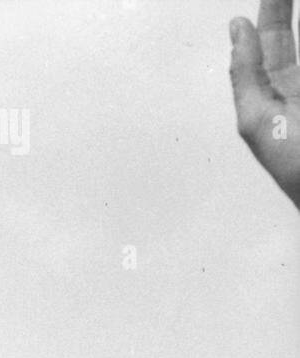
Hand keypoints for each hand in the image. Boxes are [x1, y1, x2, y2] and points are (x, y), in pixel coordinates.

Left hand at [230, 0, 299, 209]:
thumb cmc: (296, 168)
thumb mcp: (259, 122)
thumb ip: (247, 75)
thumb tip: (237, 29)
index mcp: (277, 95)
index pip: (273, 39)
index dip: (273, 9)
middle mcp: (299, 87)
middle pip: (294, 35)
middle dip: (287, 7)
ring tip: (291, 2)